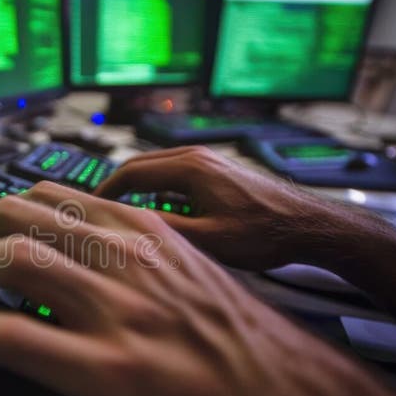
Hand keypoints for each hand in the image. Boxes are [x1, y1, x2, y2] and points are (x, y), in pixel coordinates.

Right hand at [94, 146, 336, 269]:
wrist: (307, 225)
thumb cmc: (265, 233)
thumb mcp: (208, 240)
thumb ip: (164, 229)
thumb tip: (126, 226)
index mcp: (190, 167)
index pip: (131, 172)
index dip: (104, 191)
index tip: (87, 208)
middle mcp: (196, 156)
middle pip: (140, 165)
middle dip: (116, 188)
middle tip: (97, 211)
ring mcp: (208, 160)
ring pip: (157, 169)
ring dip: (137, 189)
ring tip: (123, 216)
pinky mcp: (217, 170)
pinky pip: (175, 174)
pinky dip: (158, 190)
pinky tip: (158, 214)